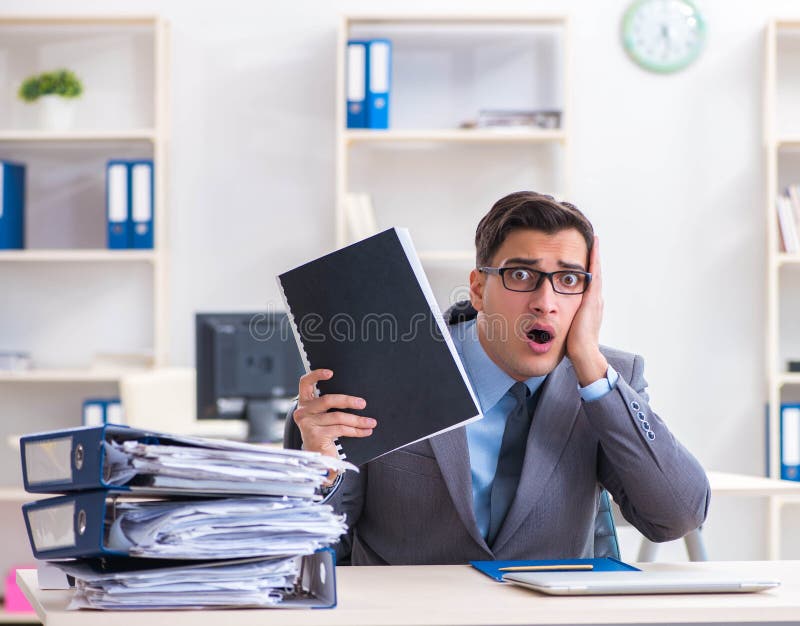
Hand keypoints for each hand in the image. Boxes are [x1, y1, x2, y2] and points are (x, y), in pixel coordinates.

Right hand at [292, 369, 376, 459]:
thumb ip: (330, 406)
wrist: (319, 458)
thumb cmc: (324, 434)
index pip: (305, 383)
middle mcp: (302, 412)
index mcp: (304, 403)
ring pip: (337, 417)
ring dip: (357, 420)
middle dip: (348, 401)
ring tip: (370, 422)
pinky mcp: (315, 435)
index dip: (316, 375)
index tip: (331, 373)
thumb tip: (354, 397)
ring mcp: (307, 424)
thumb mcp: (324, 417)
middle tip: (362, 403)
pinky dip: (356, 430)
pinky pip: (340, 429)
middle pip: (327, 400)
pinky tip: (365, 431)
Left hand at [566, 235, 607, 385]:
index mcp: (588, 307)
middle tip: (592, 242)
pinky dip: (594, 260)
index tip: (581, 259)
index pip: (587, 284)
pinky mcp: (592, 298)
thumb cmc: (572, 345)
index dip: (585, 270)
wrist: (583, 353)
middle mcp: (594, 300)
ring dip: (595, 255)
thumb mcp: (565, 327)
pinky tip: (592, 247)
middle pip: (594, 274)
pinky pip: (594, 273)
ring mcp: (595, 298)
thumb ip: (560, 319)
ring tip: (594, 240)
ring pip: (595, 271)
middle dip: (593, 259)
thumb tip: (546, 317)